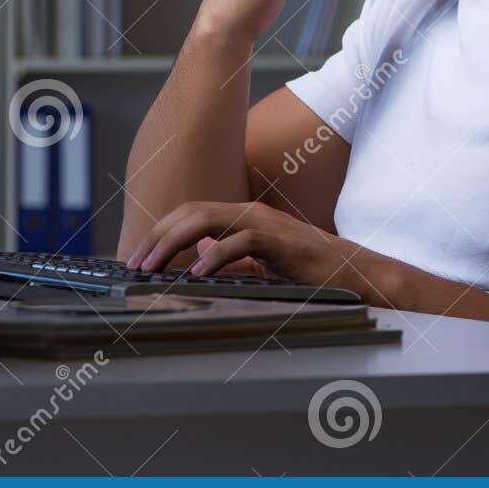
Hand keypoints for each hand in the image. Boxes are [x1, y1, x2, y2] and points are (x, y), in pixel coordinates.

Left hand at [125, 200, 386, 300]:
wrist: (355, 275)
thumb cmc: (308, 273)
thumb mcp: (260, 268)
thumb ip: (230, 263)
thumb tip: (191, 268)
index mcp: (242, 217)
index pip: (189, 215)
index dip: (159, 233)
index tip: (136, 259)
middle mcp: (249, 212)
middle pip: (190, 213)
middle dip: (156, 237)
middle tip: (133, 264)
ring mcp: (265, 223)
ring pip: (207, 220)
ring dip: (173, 243)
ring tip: (152, 268)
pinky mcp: (281, 241)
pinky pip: (241, 241)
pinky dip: (215, 254)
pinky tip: (197, 273)